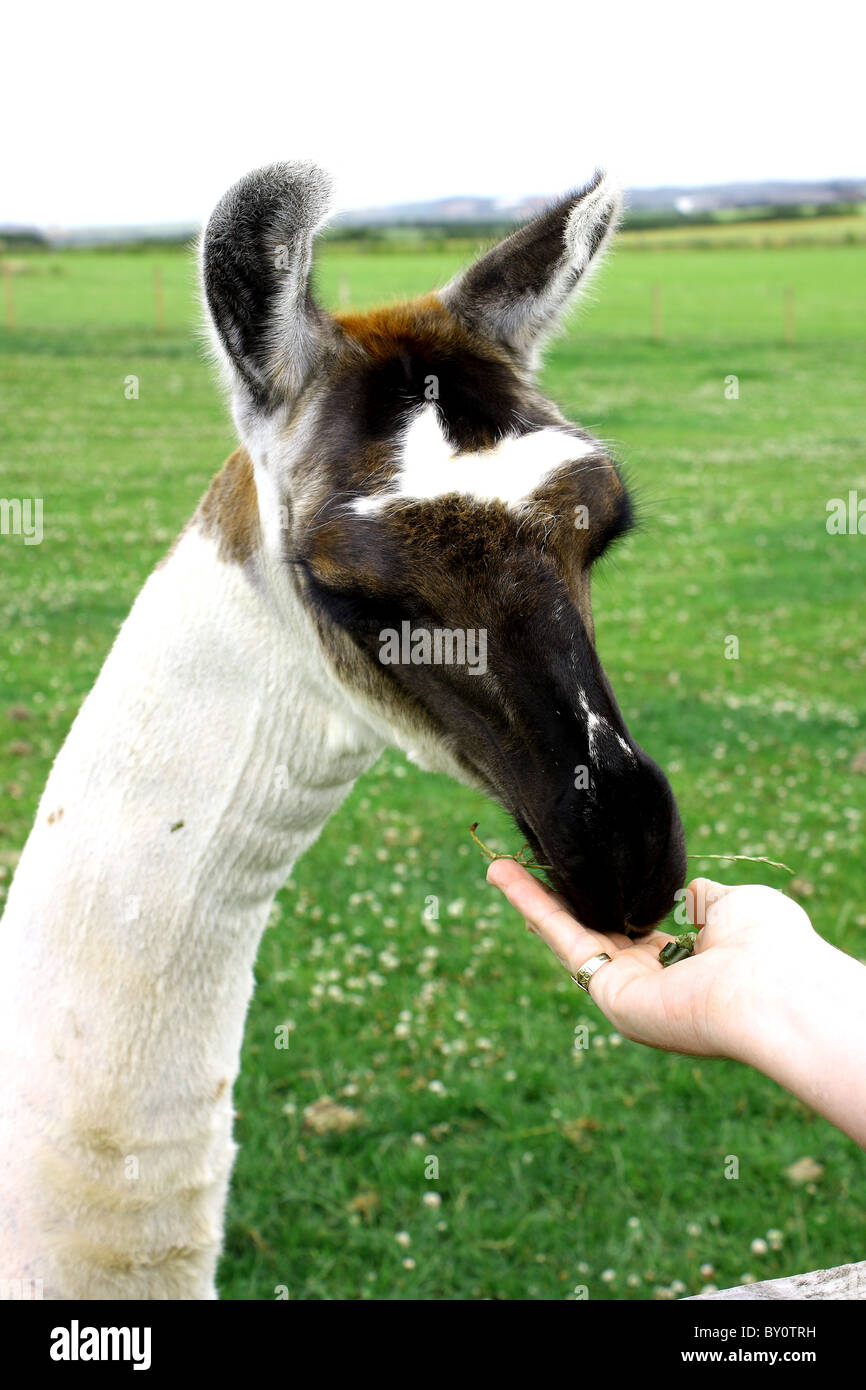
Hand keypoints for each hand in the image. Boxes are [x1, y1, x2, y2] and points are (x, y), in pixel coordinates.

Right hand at [486, 861, 820, 1061]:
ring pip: (570, 934)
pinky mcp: (608, 995)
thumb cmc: (770, 945)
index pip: (637, 925)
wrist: (774, 989)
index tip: (587, 866)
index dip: (609, 894)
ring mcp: (627, 992)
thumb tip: (684, 890)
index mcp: (687, 962)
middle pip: (593, 930)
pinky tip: (505, 876)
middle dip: (558, 897)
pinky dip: (533, 906)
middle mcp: (653, 983)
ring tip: (497, 865)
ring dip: (532, 899)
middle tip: (524, 863)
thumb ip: (701, 897)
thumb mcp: (735, 904)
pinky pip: (564, 940)